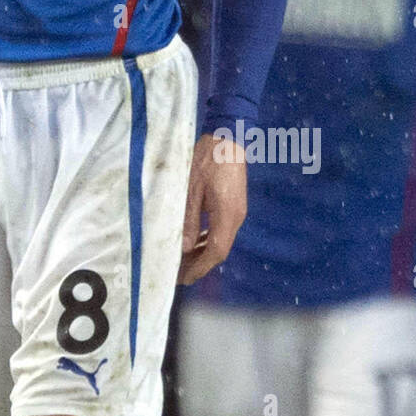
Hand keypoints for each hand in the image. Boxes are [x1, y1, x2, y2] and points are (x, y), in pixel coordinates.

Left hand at [177, 132, 246, 284]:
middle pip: (219, 250)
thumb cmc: (207, 159)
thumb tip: (184, 247)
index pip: (215, 252)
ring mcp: (237, 211)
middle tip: (178, 274)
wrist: (228, 137)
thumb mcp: (191, 188)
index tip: (183, 278)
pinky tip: (194, 241)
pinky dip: (208, 240)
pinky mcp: (234, 205)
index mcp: (227, 215)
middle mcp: (236, 217)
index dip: (199, 267)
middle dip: (200, 264)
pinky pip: (221, 230)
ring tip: (183, 262)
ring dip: (203, 253)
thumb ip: (188, 219)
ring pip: (221, 241)